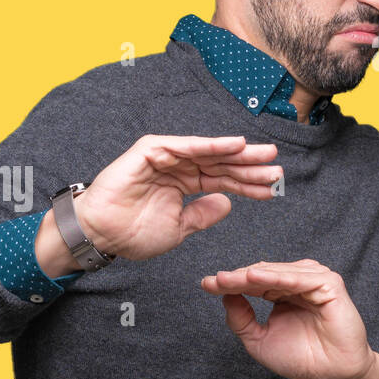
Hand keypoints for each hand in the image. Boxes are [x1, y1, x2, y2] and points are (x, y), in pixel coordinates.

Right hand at [71, 134, 281, 261]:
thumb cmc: (131, 233)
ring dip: (236, 154)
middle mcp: (177, 167)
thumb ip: (202, 215)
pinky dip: (209, 144)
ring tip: (264, 155)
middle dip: (249, 166)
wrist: (101, 234)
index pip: (222, 180)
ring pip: (208, 153)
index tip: (273, 188)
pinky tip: (234, 145)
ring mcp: (165, 157)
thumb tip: (228, 202)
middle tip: (277, 168)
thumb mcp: (178, 229)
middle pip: (220, 163)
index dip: (247, 184)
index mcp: (184, 184)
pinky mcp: (151, 150)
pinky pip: (185, 146)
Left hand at [199, 259, 378, 378]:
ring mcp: (313, 280)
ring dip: (251, 275)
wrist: (331, 373)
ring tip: (228, 280)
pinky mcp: (329, 284)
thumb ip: (240, 319)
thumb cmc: (301, 358)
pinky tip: (256, 278)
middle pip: (261, 273)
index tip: (206, 285)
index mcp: (281, 290)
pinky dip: (277, 277)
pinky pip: (299, 278)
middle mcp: (297, 281)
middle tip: (214, 282)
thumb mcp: (258, 340)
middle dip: (236, 278)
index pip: (251, 281)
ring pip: (276, 272)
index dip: (229, 283)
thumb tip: (224, 296)